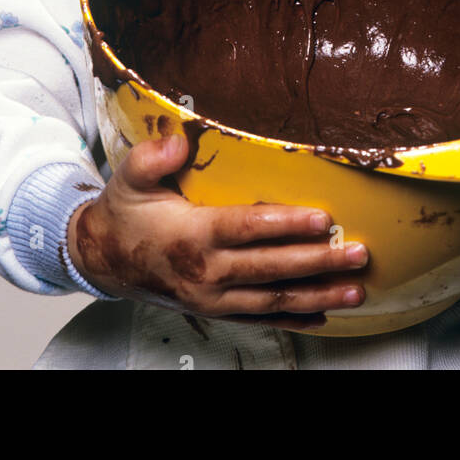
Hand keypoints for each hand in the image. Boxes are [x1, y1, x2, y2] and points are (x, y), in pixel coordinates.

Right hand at [67, 133, 367, 328]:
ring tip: (355, 287)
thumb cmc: (124, 214)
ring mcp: (213, 298)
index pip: (249, 229)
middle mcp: (207, 272)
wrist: (102, 259)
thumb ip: (153, 157)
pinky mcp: (216, 310)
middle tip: (358, 253)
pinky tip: (323, 314)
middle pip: (273, 268)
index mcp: (192, 235)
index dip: (288, 224)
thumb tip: (180, 141)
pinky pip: (261, 318)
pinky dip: (295, 319)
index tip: (324, 218)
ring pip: (274, 299)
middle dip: (320, 261)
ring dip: (318, 294)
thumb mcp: (129, 177)